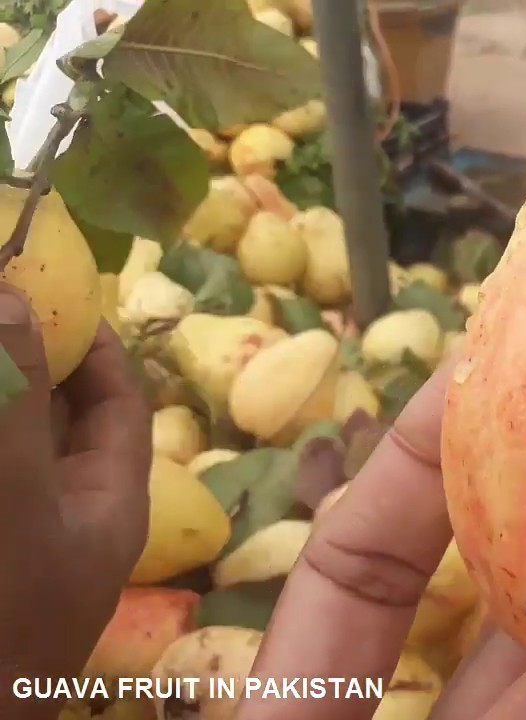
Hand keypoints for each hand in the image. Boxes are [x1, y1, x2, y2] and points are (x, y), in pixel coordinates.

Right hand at [0, 284, 150, 718]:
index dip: (90, 342)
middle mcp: (66, 510)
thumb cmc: (4, 612)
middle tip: (1, 302)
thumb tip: (14, 299)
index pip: (118, 400)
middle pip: (54, 413)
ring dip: (2, 390)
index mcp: (110, 499)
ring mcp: (21, 530)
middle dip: (23, 358)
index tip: (52, 288)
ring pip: (14, 439)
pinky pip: (3, 474)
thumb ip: (16, 404)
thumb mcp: (18, 499)